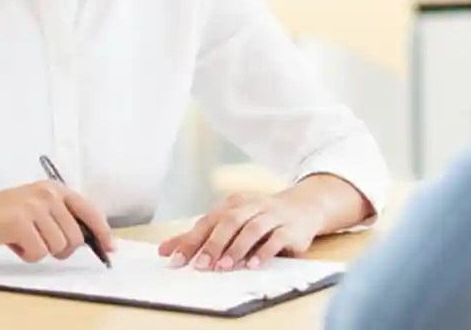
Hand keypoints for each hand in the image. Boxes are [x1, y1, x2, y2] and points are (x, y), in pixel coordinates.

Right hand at [0, 181, 114, 262]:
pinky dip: (25, 255)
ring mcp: (35, 206)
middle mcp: (48, 193)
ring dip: (39, 251)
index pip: (89, 211)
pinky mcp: (21, 222)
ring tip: (21, 238)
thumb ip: (59, 217)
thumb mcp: (34, 209)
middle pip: (75, 237)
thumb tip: (87, 239)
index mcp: (54, 188)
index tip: (110, 247)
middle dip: (61, 249)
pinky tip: (12, 241)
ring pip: (58, 247)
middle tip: (37, 243)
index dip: (102, 231)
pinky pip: (38, 253)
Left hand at [157, 192, 324, 271]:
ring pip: (252, 229)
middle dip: (213, 244)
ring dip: (237, 248)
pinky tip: (253, 264)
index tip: (175, 259)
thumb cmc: (260, 216)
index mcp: (233, 204)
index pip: (208, 221)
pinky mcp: (291, 229)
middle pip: (229, 222)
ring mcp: (273, 216)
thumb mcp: (230, 221)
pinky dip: (264, 251)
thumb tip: (165, 250)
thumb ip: (200, 236)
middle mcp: (252, 206)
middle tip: (200, 265)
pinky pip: (277, 239)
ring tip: (224, 267)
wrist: (304, 205)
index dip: (191, 240)